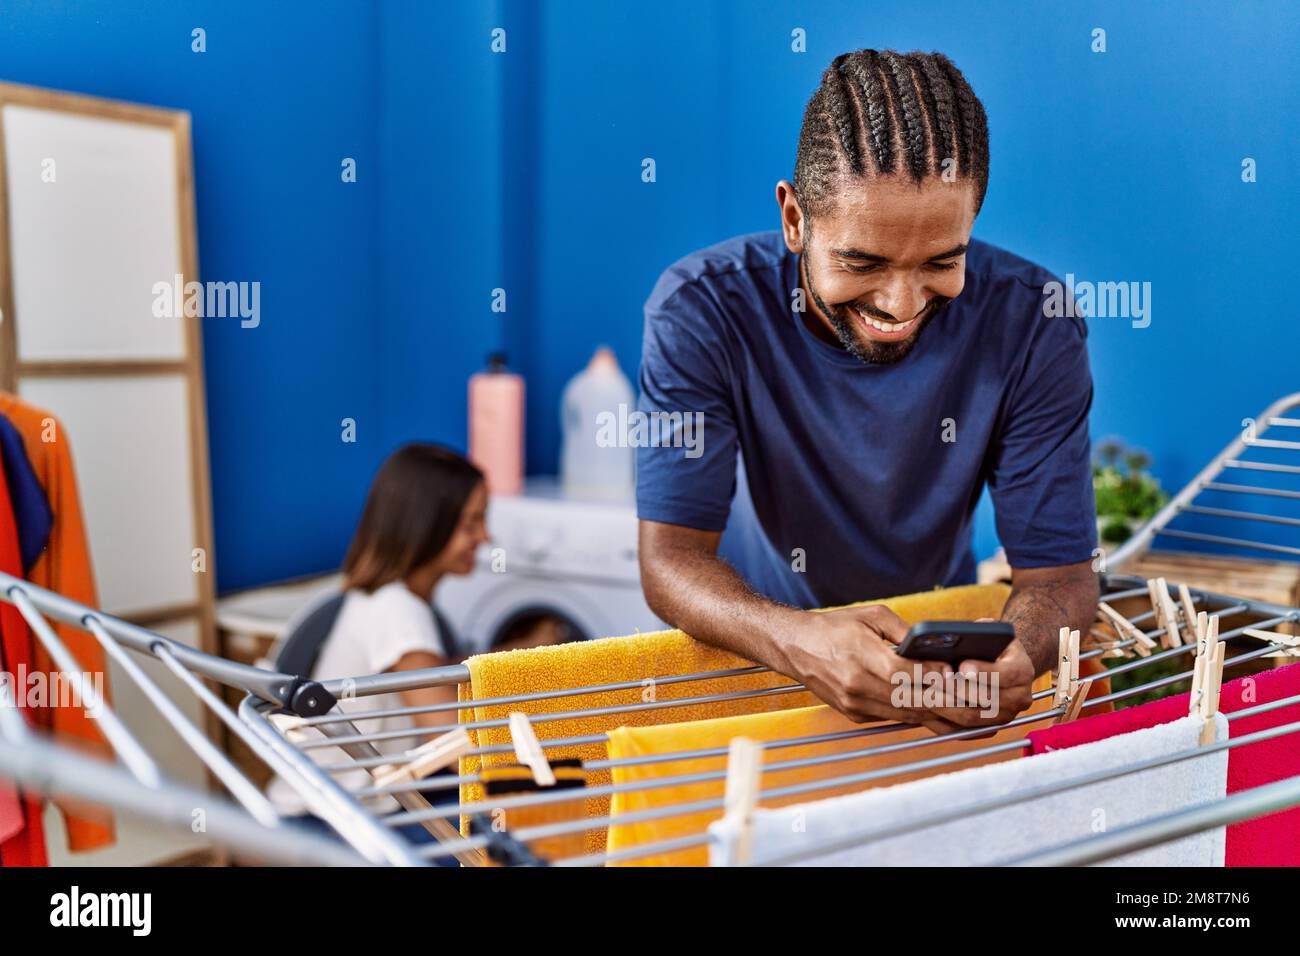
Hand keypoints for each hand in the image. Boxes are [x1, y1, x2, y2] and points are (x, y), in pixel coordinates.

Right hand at [780, 604, 967, 734]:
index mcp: (860, 657)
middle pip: (910, 701)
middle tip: (976, 700)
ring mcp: (856, 705)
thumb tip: (938, 649)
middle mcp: (857, 687)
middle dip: (947, 702)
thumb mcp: (871, 617)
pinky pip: (895, 719)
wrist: (796, 647)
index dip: (930, 674)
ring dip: (939, 715)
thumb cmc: (834, 628)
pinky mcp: (856, 715)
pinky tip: (942, 714)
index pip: (902, 672)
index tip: (954, 672)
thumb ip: (905, 633)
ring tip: (969, 712)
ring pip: (906, 716)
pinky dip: (919, 716)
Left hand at [924, 618, 1035, 729]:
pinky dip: (946, 720)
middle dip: (959, 690)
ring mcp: (1007, 715)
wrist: (999, 665)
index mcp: (1023, 670)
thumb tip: (954, 640)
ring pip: (974, 717)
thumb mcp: (988, 632)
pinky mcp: (991, 728)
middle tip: (935, 681)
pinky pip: (966, 730)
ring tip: (926, 694)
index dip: (983, 671)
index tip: (962, 666)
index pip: (1006, 674)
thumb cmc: (988, 645)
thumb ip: (978, 633)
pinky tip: (928, 708)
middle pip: (987, 699)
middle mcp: (1020, 696)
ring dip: (948, 706)